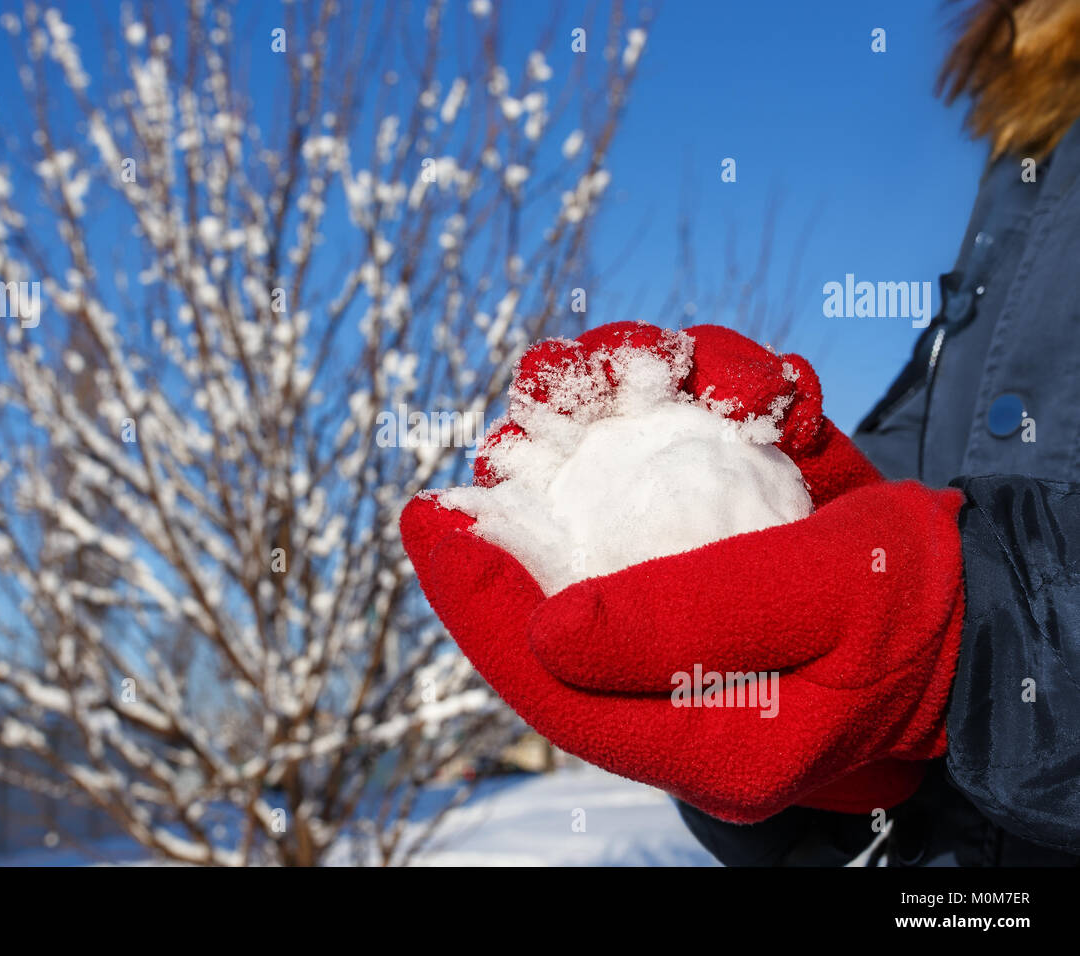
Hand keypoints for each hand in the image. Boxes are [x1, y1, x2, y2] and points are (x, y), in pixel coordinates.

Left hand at [402, 322, 965, 821]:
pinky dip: (705, 396)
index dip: (473, 601)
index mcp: (690, 725)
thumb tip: (543, 627)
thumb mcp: (829, 607)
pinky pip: (679, 463)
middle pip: (560, 584)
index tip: (423, 517)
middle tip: (523, 405)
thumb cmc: (924, 611)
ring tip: (640, 354)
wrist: (989, 599)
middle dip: (528, 483)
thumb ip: (693, 618)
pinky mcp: (718, 535)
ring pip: (608, 502)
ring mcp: (692, 599)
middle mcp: (674, 668)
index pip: (549, 680)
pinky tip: (750, 382)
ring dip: (613, 409)